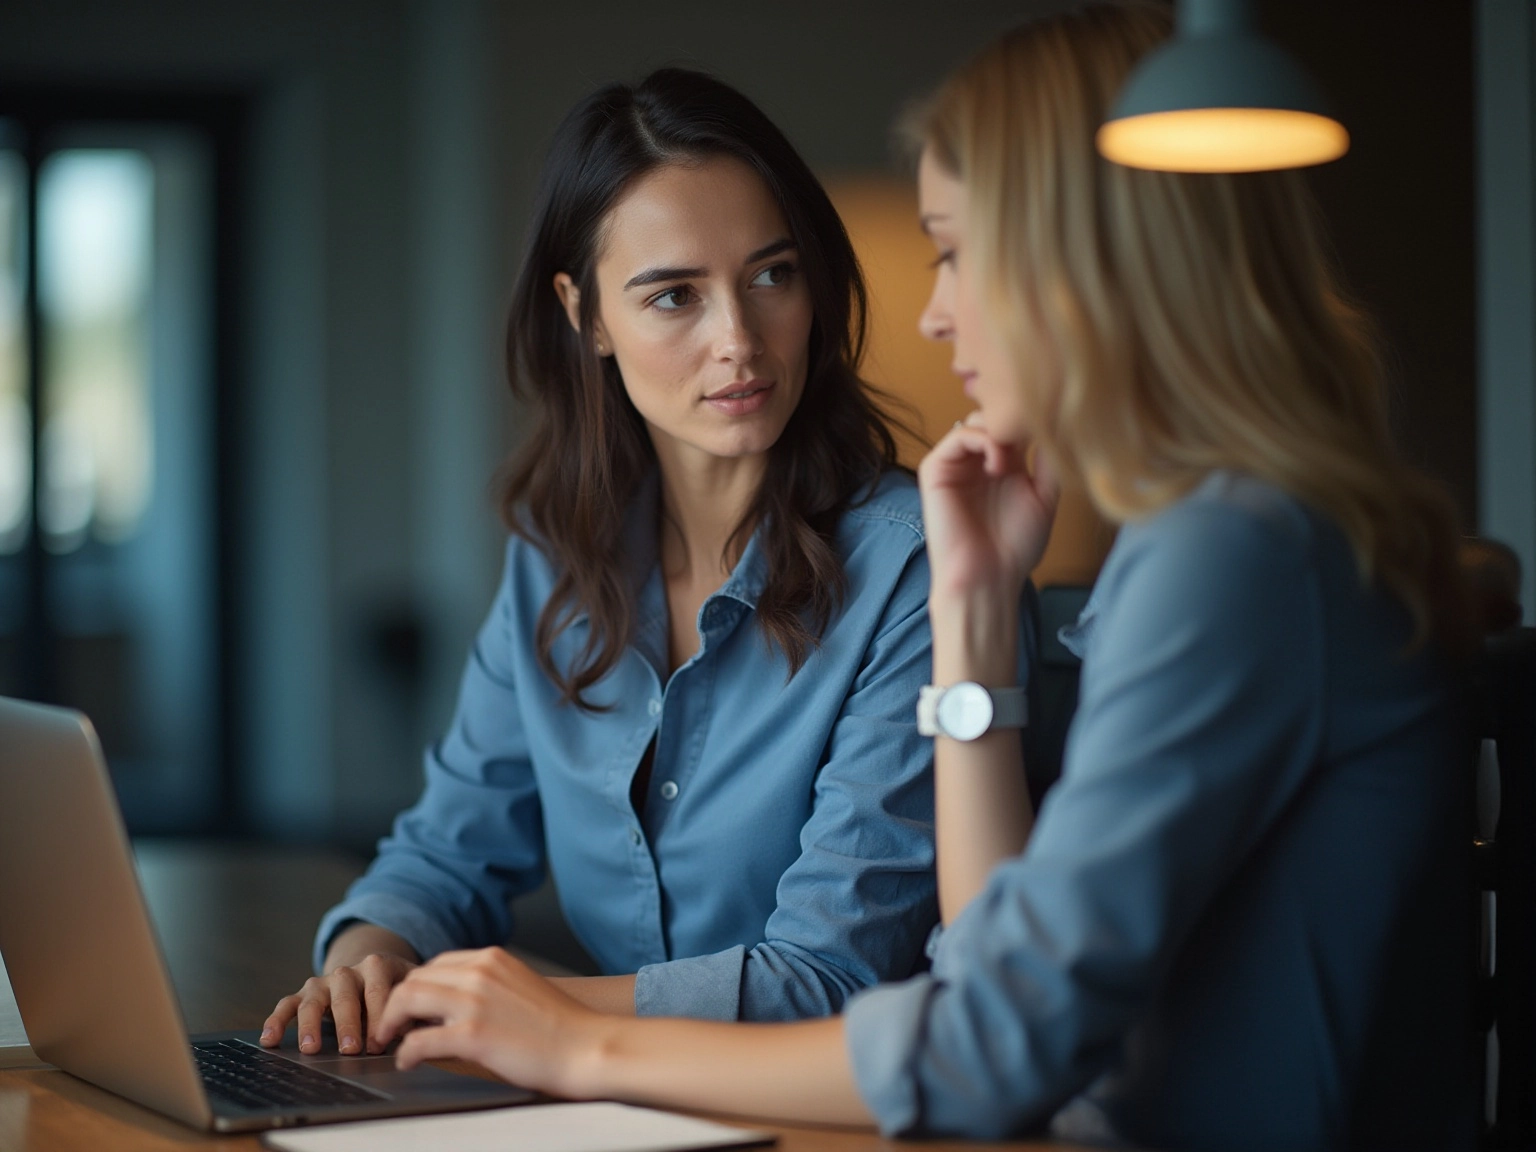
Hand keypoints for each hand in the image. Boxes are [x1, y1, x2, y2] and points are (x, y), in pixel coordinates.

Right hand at [261, 947, 417, 1055]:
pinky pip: (286, 1005)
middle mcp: (348, 972)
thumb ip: (417, 1008)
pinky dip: (276, 1021)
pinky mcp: (304, 995)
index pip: (379, 989)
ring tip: (311, 1049)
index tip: (382, 1043)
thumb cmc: (396, 989)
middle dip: (348, 1024)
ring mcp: (323, 983)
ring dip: (311, 1025)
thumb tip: (421, 1034)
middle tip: (351, 1050)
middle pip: (345, 996)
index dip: (380, 1016)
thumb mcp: (410, 990)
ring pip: (314, 1000)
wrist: (374, 971)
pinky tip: (269, 1040)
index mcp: (378, 966)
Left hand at [377, 947, 602, 1095]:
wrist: (586, 1047)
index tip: (408, 1010)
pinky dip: (407, 1052)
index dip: (415, 988)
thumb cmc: (559, 1026)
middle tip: (389, 1028)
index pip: (435, 965)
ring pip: (408, 1000)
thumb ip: (487, 987)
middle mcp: (481, 972)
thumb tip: (450, 1007)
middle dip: (395, 1005)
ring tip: (391, 1042)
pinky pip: (420, 1040)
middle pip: (415, 979)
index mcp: (493, 958)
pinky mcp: (474, 1034)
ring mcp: (476, 1001)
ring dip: (391, 1023)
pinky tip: (409, 1062)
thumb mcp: (519, 987)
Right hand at [917, 417, 1058, 605]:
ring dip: (1000, 433)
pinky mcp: (936, 469)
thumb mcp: (1045, 495)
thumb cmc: (1015, 547)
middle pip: (995, 416)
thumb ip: (1050, 459)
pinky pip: (958, 435)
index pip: (1015, 424)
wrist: (987, 576)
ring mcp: (957, 464)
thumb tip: (1057, 420)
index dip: (1032, 419)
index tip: (1053, 425)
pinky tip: (998, 465)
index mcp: (1005, 464)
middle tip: (1031, 441)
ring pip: (976, 420)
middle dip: (1015, 422)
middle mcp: (979, 460)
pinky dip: (982, 441)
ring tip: (1012, 464)